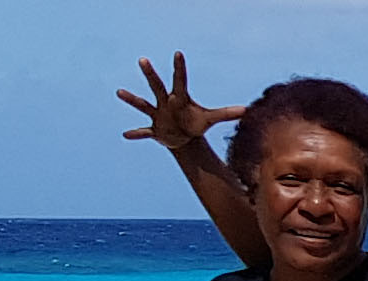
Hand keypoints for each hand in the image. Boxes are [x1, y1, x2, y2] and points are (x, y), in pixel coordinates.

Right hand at [117, 53, 244, 149]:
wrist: (184, 138)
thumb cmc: (196, 124)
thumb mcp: (210, 119)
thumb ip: (226, 114)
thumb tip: (247, 111)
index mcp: (180, 98)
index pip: (181, 80)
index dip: (181, 68)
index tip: (178, 53)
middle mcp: (166, 103)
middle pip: (157, 86)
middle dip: (151, 74)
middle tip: (143, 59)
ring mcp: (158, 115)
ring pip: (143, 105)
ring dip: (132, 99)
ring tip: (120, 91)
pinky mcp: (155, 130)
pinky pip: (144, 131)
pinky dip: (137, 133)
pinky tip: (126, 135)